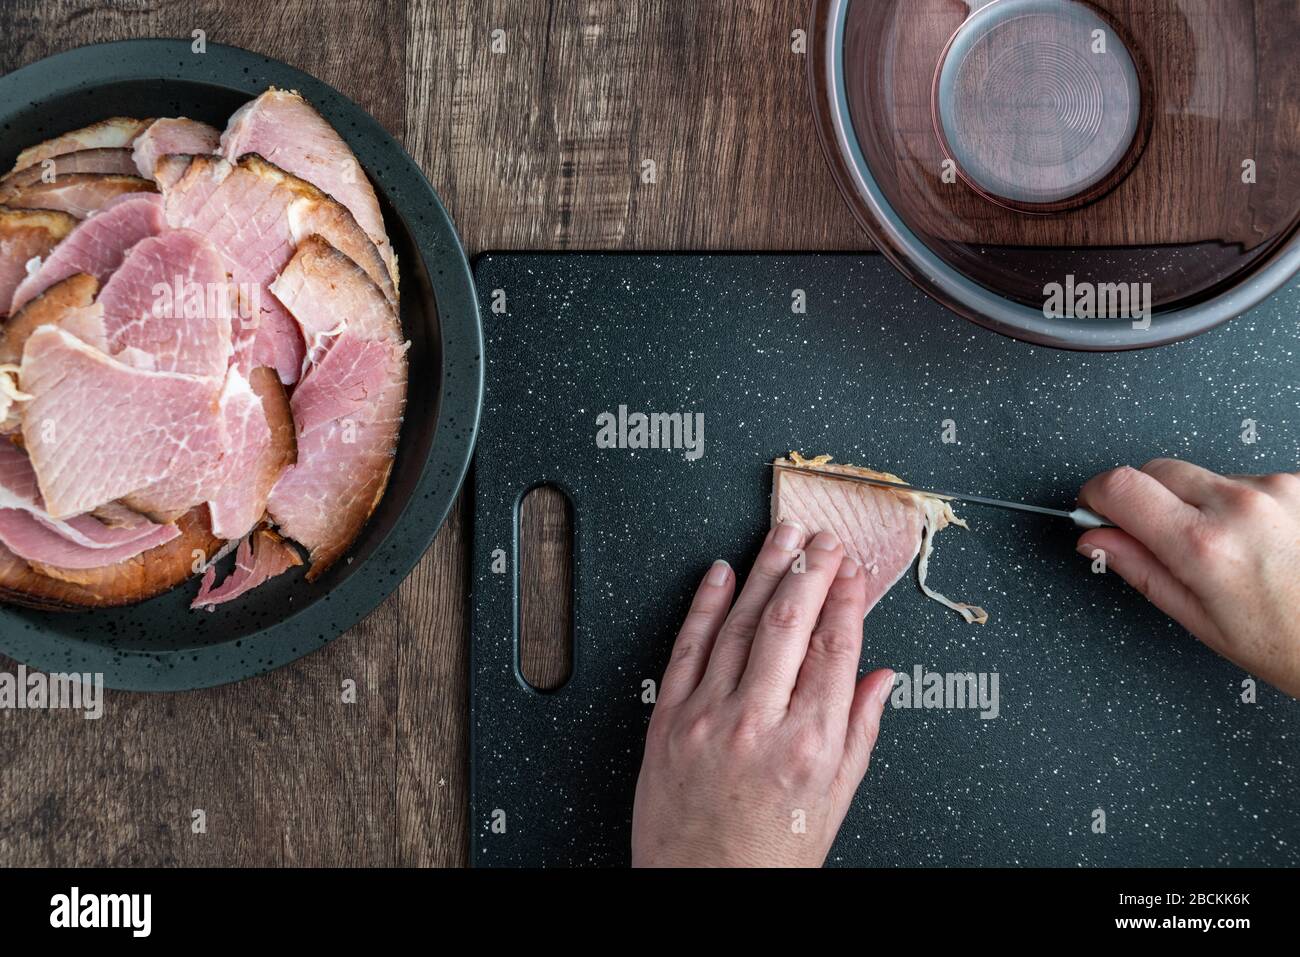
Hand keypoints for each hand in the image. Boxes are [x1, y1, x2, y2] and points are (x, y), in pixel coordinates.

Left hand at [631, 522, 893, 866]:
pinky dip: (704, 605)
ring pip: (738, 624)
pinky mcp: (667, 720)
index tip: (852, 568)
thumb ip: (859, 733)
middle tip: (823, 537)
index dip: (846, 598)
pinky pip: (687, 648)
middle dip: (810, 570)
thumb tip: (882, 677)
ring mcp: (707, 718)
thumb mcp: (833, 805)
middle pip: (789, 624)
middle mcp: (758, 724)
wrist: (700, 891)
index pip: (835, 648)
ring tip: (783, 536)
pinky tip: (722, 574)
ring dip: (763, 571)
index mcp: (809, 746)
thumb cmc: (769, 857)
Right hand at [1077, 460, 1299, 696]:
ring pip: (1204, 477)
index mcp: (1205, 546)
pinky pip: (1246, 482)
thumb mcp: (1199, 619)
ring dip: (1199, 503)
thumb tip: (1095, 539)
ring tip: (1229, 552)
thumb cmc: (1290, 644)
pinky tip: (1260, 542)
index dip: (1097, 495)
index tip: (1094, 508)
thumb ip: (1138, 568)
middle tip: (1160, 541)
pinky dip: (1240, 506)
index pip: (1122, 486)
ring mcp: (1277, 489)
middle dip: (1145, 499)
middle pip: (1157, 470)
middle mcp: (1241, 506)